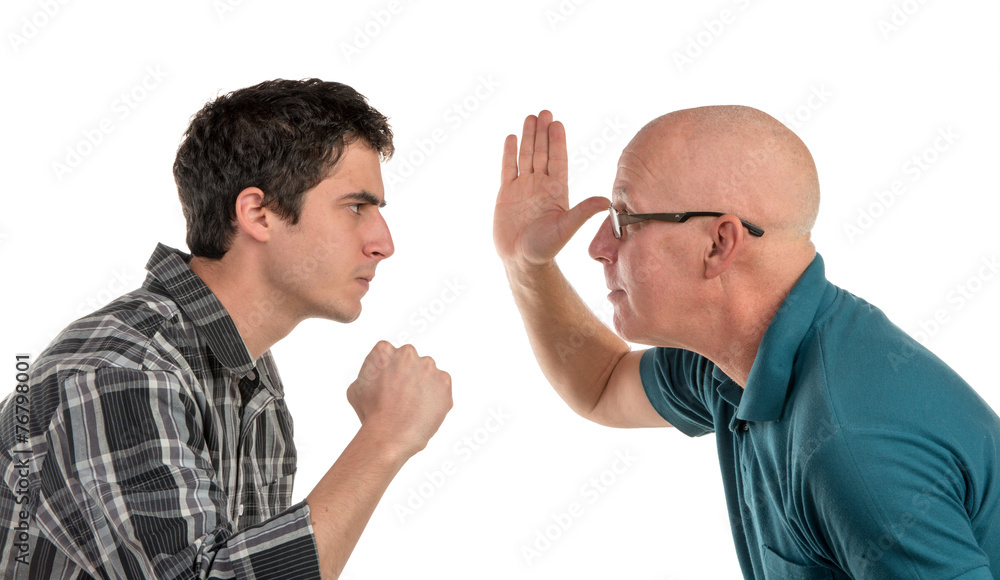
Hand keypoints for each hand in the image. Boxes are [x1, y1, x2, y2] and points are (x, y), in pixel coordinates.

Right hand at [346, 341, 451, 457]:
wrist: (391, 433)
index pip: (388, 353)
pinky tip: (424, 409)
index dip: (387, 372)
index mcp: (384, 350)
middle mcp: (408, 353)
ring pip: (427, 373)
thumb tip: (376, 373)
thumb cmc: (371, 413)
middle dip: (407, 375)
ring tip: (412, 406)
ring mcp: (428, 366)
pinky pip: (441, 386)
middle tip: (400, 397)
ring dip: (423, 384)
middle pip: (410, 360)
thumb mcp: (356, 388)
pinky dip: (436, 396)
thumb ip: (369, 373)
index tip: (387, 386)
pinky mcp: (444, 381)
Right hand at [493, 110, 608, 267]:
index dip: (557, 142)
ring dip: (528, 137)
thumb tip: (607, 200)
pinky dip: (509, 153)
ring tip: (530, 117)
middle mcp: (540, 185)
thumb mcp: (566, 228)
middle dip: (542, 132)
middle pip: (541, 152)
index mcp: (556, 191)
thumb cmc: (545, 248)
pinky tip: (511, 137)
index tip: (557, 123)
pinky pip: (508, 168)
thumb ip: (583, 212)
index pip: (558, 160)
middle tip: (544, 112)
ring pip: (526, 156)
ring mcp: (523, 188)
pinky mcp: (506, 193)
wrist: (522, 260)